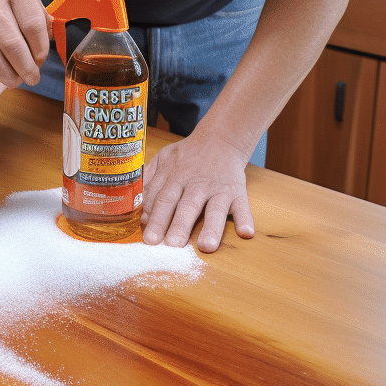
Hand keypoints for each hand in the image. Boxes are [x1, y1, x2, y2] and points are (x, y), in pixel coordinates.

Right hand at [0, 0, 51, 95]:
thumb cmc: (18, 5)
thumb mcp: (37, 7)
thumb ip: (45, 31)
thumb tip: (42, 62)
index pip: (32, 27)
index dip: (39, 52)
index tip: (40, 63)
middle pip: (11, 44)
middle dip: (24, 68)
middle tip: (31, 79)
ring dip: (5, 75)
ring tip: (15, 81)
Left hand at [141, 127, 254, 251]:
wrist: (220, 139)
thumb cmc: (188, 156)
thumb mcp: (163, 160)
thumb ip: (150, 183)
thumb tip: (139, 212)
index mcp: (175, 177)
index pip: (163, 199)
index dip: (155, 219)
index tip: (150, 238)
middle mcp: (195, 184)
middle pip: (186, 206)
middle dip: (178, 226)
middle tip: (171, 245)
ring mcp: (217, 188)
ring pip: (214, 209)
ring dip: (211, 227)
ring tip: (206, 246)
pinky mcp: (237, 191)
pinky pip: (242, 205)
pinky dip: (245, 218)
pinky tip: (246, 232)